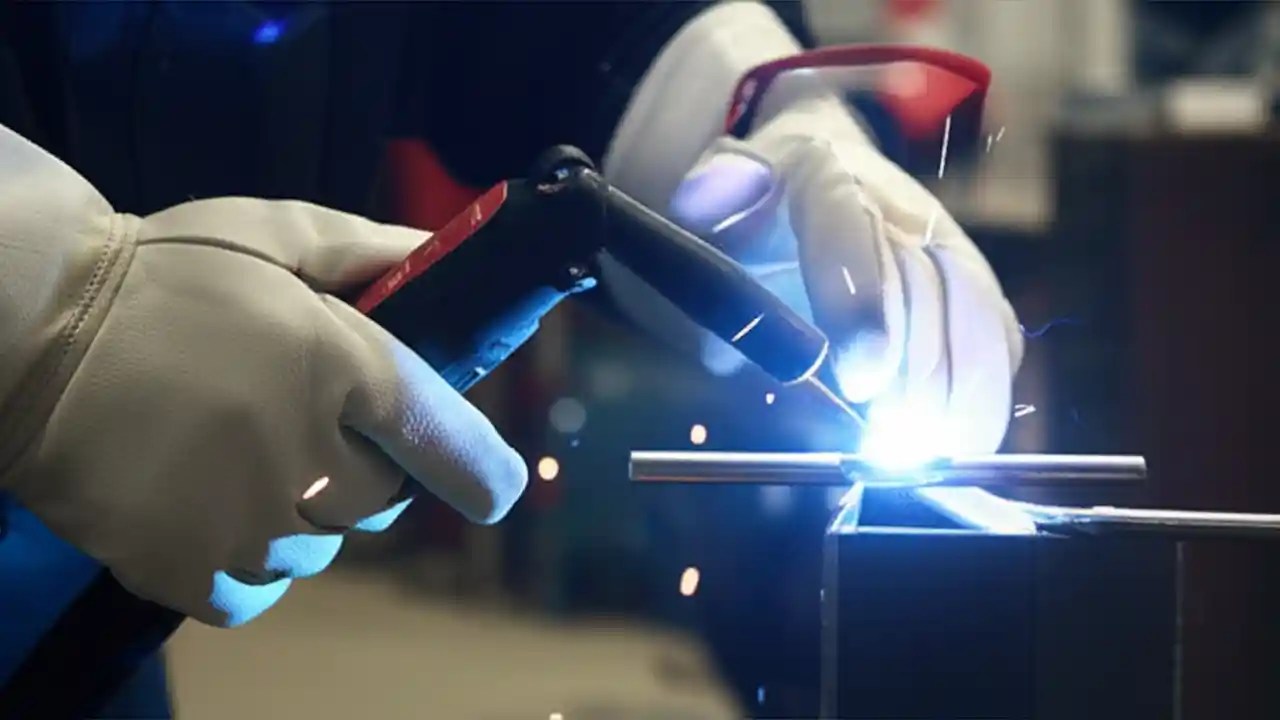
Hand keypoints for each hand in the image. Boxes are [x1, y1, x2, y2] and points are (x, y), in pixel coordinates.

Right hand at [1, 129, 525, 625]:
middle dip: (362, 465)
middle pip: (383, 499)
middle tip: (299, 419)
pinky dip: (246, 561)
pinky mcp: (191, 572)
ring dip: (300, 514)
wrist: (32, 333)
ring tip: (236, 453)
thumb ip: (372, 251)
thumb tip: (445, 257)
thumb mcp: (274, 233)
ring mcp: (252, 528)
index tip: (492, 485)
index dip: (482, 471)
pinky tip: (211, 507)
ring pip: (320, 548)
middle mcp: (315, 463)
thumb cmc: (163, 274)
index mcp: (350, 374)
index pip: (458, 451)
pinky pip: (256, 591)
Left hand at [671, 96, 1023, 456]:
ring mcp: (945, 243)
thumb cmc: (747, 217)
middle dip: (916, 376)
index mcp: (823, 177)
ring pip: (976, 313)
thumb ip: (706, 206)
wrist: (807, 183)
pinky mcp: (971, 284)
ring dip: (961, 392)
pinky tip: (962, 437)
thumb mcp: (706, 208)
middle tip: (892, 446)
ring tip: (930, 455)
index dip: (863, 307)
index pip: (850, 231)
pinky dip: (985, 390)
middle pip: (925, 287)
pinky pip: (995, 336)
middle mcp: (897, 204)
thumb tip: (717, 193)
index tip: (861, 379)